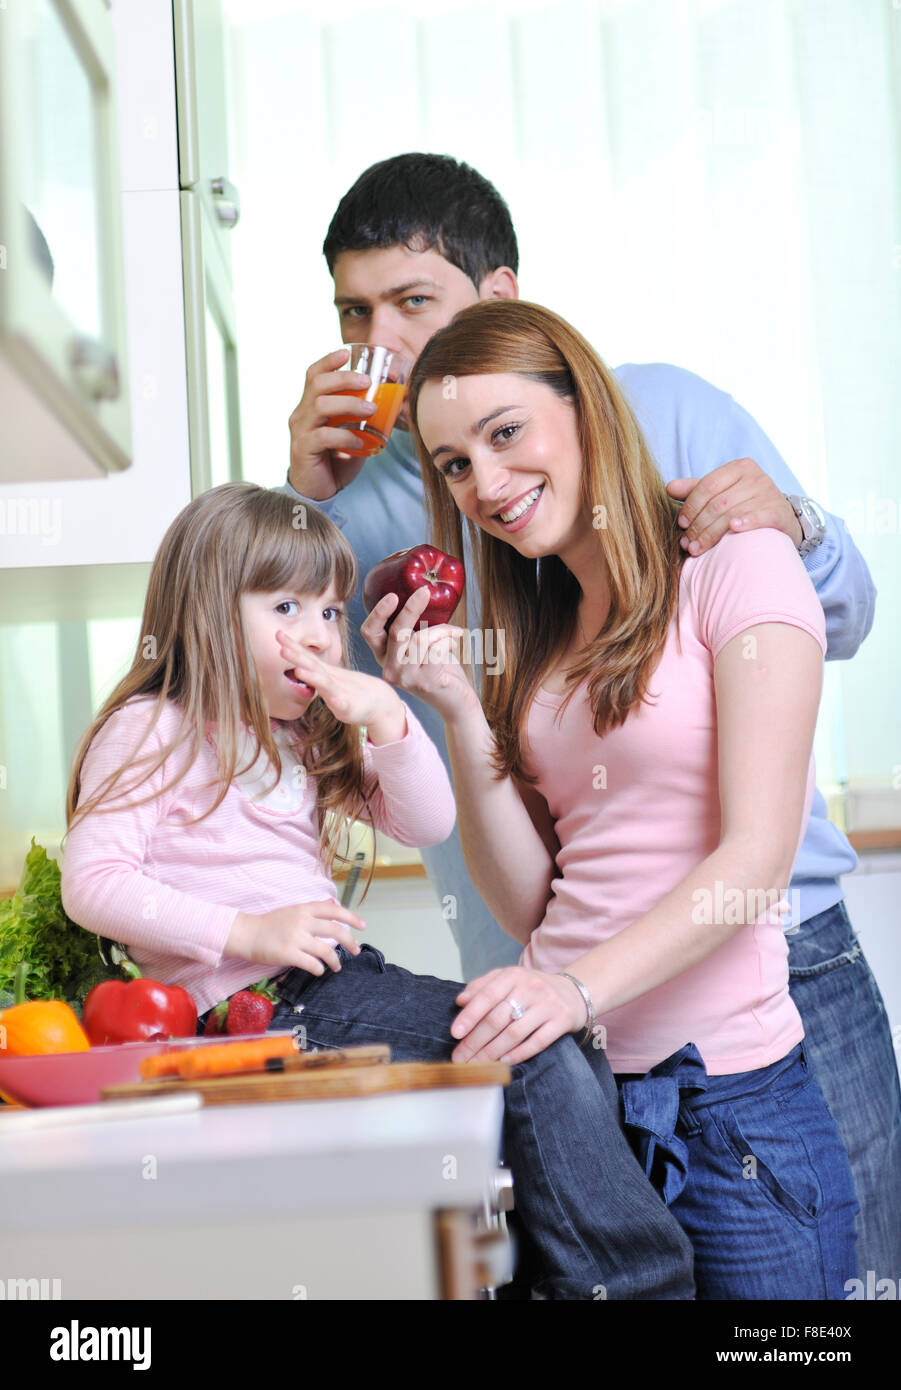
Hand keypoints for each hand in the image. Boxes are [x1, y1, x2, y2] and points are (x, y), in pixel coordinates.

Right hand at [228, 901, 365, 974]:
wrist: (246, 934)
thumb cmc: (270, 924)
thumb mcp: (292, 911)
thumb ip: (311, 911)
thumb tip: (332, 906)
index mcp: (304, 909)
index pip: (334, 910)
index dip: (351, 918)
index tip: (363, 926)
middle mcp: (302, 921)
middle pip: (336, 931)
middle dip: (350, 942)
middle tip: (356, 950)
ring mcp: (296, 937)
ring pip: (326, 950)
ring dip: (336, 961)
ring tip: (337, 966)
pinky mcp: (288, 954)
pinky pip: (312, 964)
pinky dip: (320, 969)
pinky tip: (320, 970)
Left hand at [275, 634, 406, 742]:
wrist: (379, 702)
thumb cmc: (353, 692)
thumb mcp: (330, 681)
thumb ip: (315, 674)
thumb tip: (296, 665)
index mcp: (324, 674)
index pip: (306, 658)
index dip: (293, 646)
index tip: (278, 634)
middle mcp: (330, 679)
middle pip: (312, 665)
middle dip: (298, 656)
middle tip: (283, 645)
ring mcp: (339, 692)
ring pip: (324, 683)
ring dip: (311, 676)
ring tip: (297, 670)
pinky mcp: (347, 706)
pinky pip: (339, 702)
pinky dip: (333, 698)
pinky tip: (329, 695)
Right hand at [287, 348, 377, 500]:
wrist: (317, 492)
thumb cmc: (335, 460)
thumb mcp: (349, 432)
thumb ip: (361, 418)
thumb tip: (392, 403)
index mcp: (309, 406)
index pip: (313, 375)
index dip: (328, 361)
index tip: (347, 352)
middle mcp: (301, 414)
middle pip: (317, 384)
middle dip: (344, 378)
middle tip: (368, 381)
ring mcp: (300, 431)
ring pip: (320, 405)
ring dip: (349, 404)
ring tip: (371, 410)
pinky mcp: (303, 449)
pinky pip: (323, 436)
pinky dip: (344, 435)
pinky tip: (360, 441)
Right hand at [360, 586, 477, 723]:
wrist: (455, 701)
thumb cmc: (439, 668)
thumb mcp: (419, 647)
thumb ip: (413, 630)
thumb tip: (420, 596)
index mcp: (384, 656)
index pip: (370, 632)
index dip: (378, 613)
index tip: (393, 595)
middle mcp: (390, 668)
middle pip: (397, 632)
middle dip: (411, 608)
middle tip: (425, 592)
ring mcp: (406, 678)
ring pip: (421, 639)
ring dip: (442, 630)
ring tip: (453, 632)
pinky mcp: (425, 682)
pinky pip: (436, 649)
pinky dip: (448, 640)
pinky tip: (454, 644)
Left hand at [449, 966, 584, 1063]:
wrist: (572, 992)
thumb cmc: (531, 989)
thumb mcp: (508, 979)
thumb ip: (483, 987)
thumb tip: (460, 1001)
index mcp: (513, 976)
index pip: (487, 995)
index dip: (470, 1015)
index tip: (455, 1033)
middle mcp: (531, 988)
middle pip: (498, 1018)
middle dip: (476, 1041)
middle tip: (461, 1057)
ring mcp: (548, 1005)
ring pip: (515, 1033)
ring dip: (492, 1052)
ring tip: (477, 1064)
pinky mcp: (562, 1021)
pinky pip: (537, 1042)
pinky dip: (518, 1054)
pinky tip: (503, 1062)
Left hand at [666, 458, 803, 554]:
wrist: (781, 518)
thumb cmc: (745, 504)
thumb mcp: (721, 493)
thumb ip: (695, 489)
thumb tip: (668, 488)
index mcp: (739, 468)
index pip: (708, 485)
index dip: (691, 506)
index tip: (682, 524)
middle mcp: (756, 477)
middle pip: (718, 503)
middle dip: (699, 526)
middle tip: (687, 544)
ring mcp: (770, 493)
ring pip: (732, 514)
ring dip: (711, 534)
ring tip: (697, 549)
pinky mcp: (779, 511)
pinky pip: (760, 517)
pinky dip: (745, 523)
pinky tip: (733, 530)